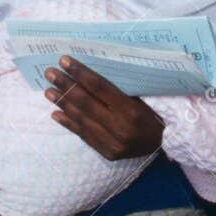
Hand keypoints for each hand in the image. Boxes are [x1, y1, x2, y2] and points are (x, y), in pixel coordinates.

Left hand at [44, 57, 164, 159]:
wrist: (166, 144)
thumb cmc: (154, 113)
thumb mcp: (142, 97)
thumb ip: (118, 89)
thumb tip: (88, 73)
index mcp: (132, 110)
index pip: (100, 88)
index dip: (81, 74)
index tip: (65, 61)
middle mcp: (121, 128)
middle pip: (87, 103)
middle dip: (66, 86)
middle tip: (50, 72)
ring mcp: (114, 144)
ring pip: (82, 120)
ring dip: (63, 104)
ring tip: (48, 91)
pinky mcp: (108, 154)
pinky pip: (84, 136)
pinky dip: (68, 124)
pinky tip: (55, 113)